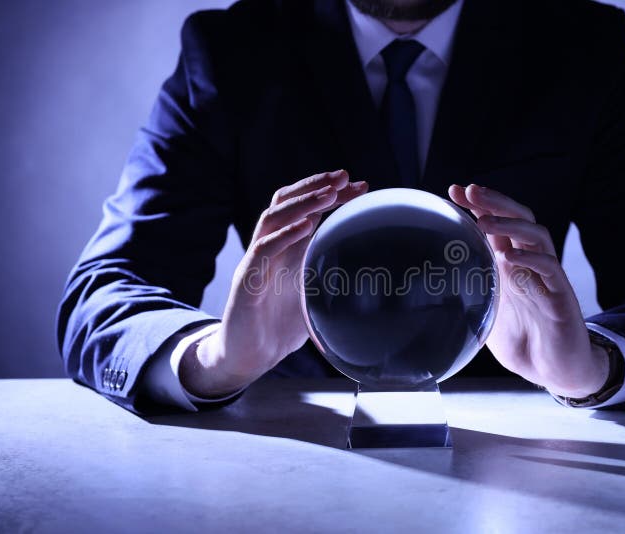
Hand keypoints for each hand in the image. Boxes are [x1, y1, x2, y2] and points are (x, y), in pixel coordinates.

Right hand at [181, 170, 367, 396]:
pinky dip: (284, 235)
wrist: (248, 358)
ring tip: (329, 194)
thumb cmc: (280, 327)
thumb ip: (334, 278)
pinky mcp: (245, 282)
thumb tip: (379, 275)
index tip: (361, 185)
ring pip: (273, 218)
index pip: (306, 209)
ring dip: (303, 203)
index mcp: (286, 250)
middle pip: (286, 203)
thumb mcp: (315, 297)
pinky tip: (305, 225)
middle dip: (316, 186)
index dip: (331, 195)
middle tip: (345, 176)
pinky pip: (262, 250)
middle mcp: (269, 248)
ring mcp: (255, 262)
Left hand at [448, 184, 608, 397]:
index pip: (497, 225)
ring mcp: (547, 277)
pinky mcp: (561, 296)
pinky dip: (530, 258)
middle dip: (495, 201)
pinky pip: (550, 268)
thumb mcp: (487, 313)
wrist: (555, 371)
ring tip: (486, 220)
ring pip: (537, 236)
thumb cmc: (523, 341)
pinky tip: (510, 256)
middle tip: (470, 190)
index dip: (478, 205)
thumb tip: (430, 287)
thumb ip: (469, 294)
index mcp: (511, 265)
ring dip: (511, 224)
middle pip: (519, 219)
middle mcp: (530, 264)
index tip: (454, 191)